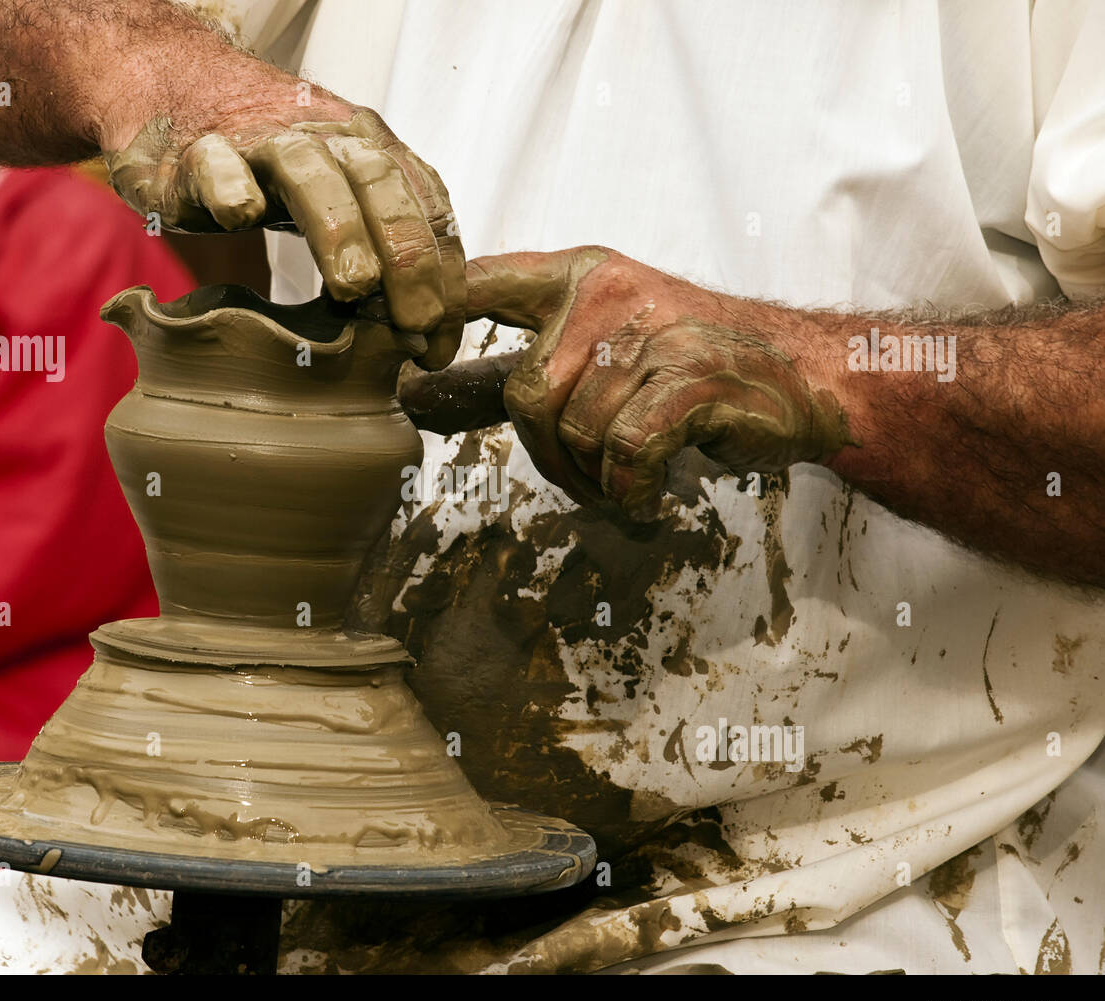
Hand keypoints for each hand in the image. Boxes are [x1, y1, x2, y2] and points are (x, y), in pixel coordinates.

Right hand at [104, 107, 465, 368]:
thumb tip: (431, 342)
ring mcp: (263, 141)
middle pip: (380, 184)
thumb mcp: (347, 209)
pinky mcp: (200, 151)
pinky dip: (230, 185)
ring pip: (308, 171)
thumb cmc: (280, 176)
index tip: (439, 340)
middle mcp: (329, 139)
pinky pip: (216, 162)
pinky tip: (239, 215)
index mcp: (376, 155)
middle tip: (414, 321)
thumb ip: (390, 262)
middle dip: (407, 255)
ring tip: (353, 287)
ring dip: (338, 228)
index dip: (444, 275)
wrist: (186, 100)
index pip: (427, 208)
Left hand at [403, 247, 848, 518]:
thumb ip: (535, 355)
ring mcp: (655, 332)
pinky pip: (626, 450)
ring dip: (598, 482)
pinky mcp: (692, 376)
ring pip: (578, 432)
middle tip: (590, 483)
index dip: (437, 316)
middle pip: (527, 394)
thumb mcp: (613, 340)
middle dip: (551, 458)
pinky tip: (652, 495)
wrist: (806, 376)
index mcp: (583, 278)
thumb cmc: (697, 368)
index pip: (485, 280)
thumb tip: (426, 387)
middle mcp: (611, 295)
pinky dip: (633, 489)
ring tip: (631, 486)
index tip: (421, 361)